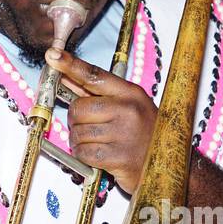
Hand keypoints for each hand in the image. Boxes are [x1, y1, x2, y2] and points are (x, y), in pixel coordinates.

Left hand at [45, 48, 156, 192]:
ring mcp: (125, 133)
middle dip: (76, 121)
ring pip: (78, 132)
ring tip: (99, 143)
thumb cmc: (146, 136)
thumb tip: (66, 78)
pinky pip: (83, 153)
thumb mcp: (129, 108)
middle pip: (78, 108)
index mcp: (130, 93)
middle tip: (90, 128)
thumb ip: (97, 94)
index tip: (53, 55)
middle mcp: (129, 109)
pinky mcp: (119, 157)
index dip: (71, 65)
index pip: (94, 75)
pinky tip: (100, 156)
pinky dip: (85, 156)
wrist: (169, 168)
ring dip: (80, 141)